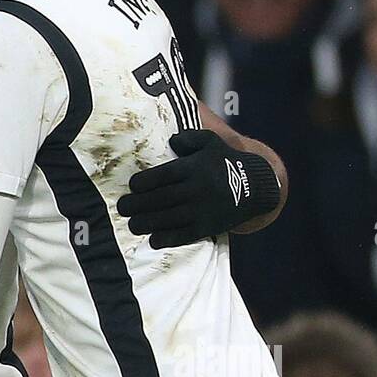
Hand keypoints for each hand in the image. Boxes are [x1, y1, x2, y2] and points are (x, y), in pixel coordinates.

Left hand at [117, 129, 281, 247]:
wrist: (255, 187)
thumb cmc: (225, 161)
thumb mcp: (210, 142)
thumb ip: (188, 138)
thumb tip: (170, 141)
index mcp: (194, 168)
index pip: (162, 175)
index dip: (143, 183)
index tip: (132, 186)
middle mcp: (196, 189)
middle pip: (159, 199)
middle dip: (136, 205)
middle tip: (122, 208)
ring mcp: (201, 210)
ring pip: (167, 218)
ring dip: (145, 223)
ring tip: (132, 224)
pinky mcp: (207, 227)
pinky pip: (183, 235)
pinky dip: (166, 238)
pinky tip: (153, 239)